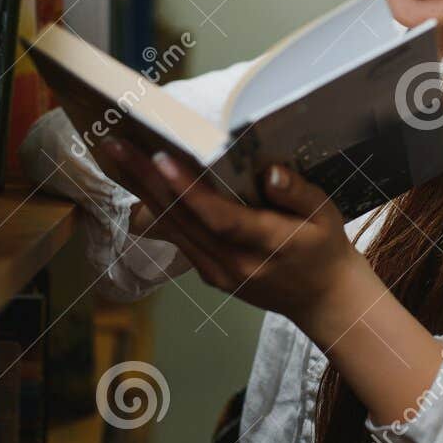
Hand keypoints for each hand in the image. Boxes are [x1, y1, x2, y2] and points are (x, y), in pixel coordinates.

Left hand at [95, 135, 442, 422]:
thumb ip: (297, 193)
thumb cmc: (324, 248)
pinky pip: (177, 238)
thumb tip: (270, 173)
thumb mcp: (326, 215)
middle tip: (116, 143)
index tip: (161, 157)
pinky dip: (155, 208)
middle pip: (182, 219)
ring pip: (172, 228)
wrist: (322, 299)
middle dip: (146, 179)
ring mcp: (216, 272)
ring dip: (142, 190)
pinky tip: (137, 181)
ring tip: (116, 155)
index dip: (187, 189)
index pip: (218, 217)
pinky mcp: (208, 274)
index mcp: (265, 244)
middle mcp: (233, 263)